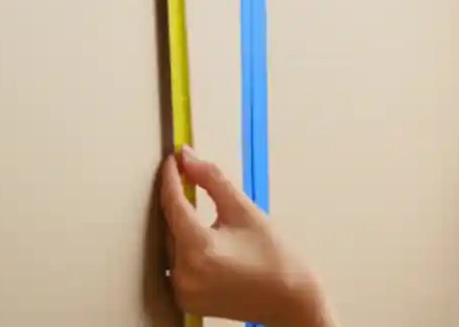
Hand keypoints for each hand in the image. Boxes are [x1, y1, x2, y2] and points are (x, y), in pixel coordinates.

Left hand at [159, 147, 333, 326]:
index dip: (170, 178)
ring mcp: (182, 290)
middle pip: (171, 226)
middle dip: (179, 202)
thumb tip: (188, 157)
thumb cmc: (273, 255)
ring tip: (205, 216)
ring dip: (182, 226)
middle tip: (190, 179)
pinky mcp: (185, 300)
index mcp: (199, 248)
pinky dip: (185, 250)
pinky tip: (206, 243)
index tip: (172, 160)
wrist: (288, 299)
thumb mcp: (243, 210)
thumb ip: (211, 179)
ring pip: (172, 245)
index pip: (173, 204)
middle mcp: (184, 273)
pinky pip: (176, 266)